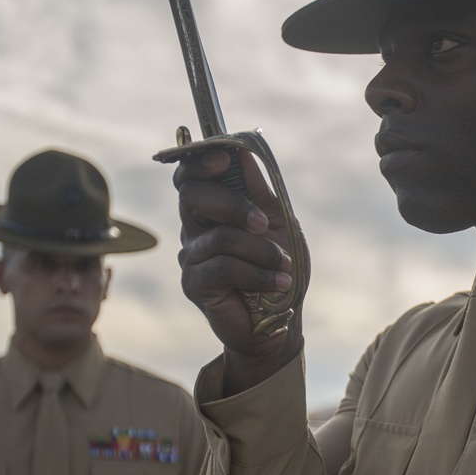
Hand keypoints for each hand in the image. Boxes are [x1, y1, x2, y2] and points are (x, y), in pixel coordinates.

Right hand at [176, 145, 307, 393]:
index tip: (224, 158)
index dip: (200, 161)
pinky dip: (258, 274)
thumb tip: (244, 154)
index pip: (190, 175)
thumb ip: (260, 191)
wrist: (278, 320)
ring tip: (284, 267)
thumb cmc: (278, 268)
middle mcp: (195, 228)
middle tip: (263, 224)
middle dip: (232, 204)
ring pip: (219, 237)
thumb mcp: (279, 223)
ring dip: (261, 251)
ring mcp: (191, 256)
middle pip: (192, 195)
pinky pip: (222, 268)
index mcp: (212, 208)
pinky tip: (279, 284)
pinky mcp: (194, 284)